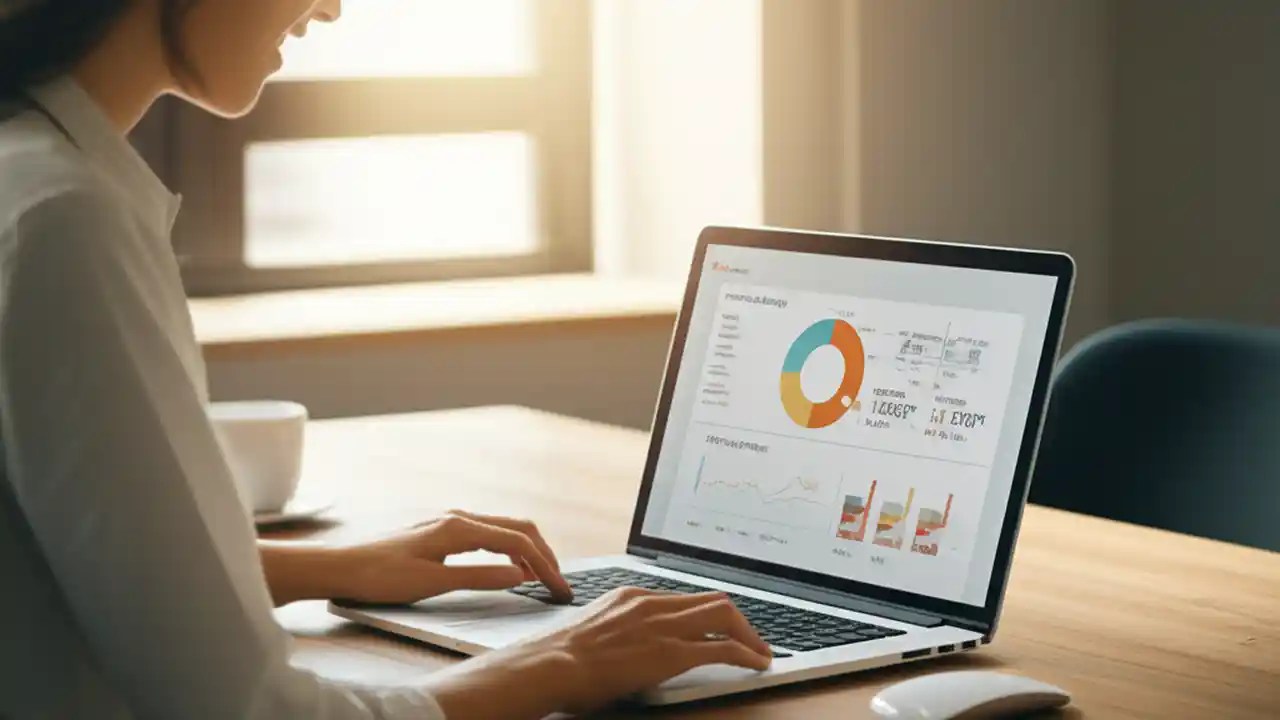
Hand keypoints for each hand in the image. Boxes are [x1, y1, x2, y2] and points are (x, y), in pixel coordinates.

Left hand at [332, 510, 572, 604]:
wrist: (338, 565)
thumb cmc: (379, 576)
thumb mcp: (432, 583)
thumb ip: (479, 577)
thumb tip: (518, 576)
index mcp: (459, 528)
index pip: (518, 543)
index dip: (545, 566)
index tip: (559, 589)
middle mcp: (458, 516)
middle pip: (517, 528)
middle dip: (544, 554)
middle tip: (559, 582)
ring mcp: (448, 520)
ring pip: (502, 528)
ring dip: (527, 550)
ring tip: (540, 577)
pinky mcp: (439, 529)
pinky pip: (486, 533)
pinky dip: (506, 548)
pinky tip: (505, 567)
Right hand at [425, 587, 772, 718]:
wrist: (550, 665)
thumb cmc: (561, 658)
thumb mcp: (595, 631)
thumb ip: (621, 630)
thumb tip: (632, 646)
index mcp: (633, 597)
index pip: (684, 599)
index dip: (708, 614)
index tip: (719, 627)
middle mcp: (652, 603)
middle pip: (711, 600)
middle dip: (737, 620)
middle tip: (752, 639)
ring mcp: (663, 625)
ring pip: (723, 616)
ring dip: (748, 635)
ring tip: (761, 652)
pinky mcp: (671, 650)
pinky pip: (722, 647)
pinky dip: (746, 654)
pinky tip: (756, 664)